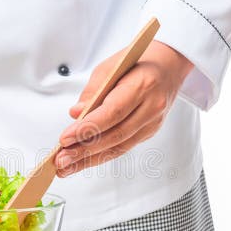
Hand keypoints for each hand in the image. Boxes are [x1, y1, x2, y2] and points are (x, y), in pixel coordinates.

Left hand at [55, 41, 192, 176]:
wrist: (168, 66)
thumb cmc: (136, 63)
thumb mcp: (109, 67)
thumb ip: (92, 92)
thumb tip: (76, 114)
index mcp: (142, 85)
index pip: (112, 113)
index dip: (88, 128)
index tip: (65, 138)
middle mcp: (151, 107)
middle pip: (115, 136)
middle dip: (85, 151)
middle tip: (61, 160)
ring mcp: (152, 123)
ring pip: (119, 148)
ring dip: (89, 160)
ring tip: (66, 167)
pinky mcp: (149, 132)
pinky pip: (123, 148)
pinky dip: (101, 156)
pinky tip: (83, 161)